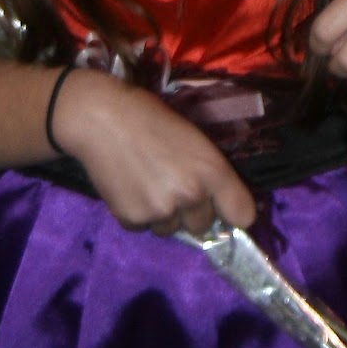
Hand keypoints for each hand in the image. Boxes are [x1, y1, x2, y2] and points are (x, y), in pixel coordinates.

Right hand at [50, 68, 256, 234]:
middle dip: (192, 210)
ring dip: (164, 214)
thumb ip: (209, 172)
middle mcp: (191, 195)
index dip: (234, 212)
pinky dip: (138, 214)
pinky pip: (144, 227)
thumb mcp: (194, 140)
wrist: (103, 119)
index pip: (243, 214)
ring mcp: (161, 211)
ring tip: (149, 183)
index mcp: (213, 170)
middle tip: (173, 184)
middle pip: (203, 225)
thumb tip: (217, 203)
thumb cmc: (153, 118)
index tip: (225, 209)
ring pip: (171, 229)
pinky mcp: (132, 220)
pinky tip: (130, 187)